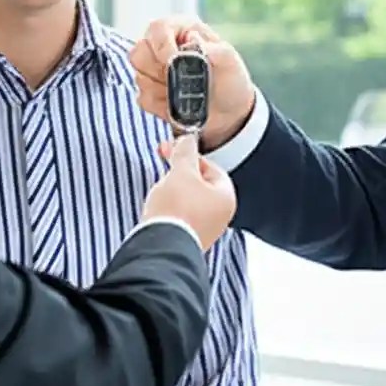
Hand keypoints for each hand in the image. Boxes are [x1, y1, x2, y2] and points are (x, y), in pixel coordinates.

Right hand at [129, 17, 255, 150]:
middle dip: (158, 70)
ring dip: (162, 89)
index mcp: (180, 30)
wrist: (231, 112)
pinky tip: (179, 104)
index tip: (174, 63)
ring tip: (186, 92)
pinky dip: (161, 105)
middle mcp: (162, 47)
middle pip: (138, 53)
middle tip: (180, 79)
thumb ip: (214, 48)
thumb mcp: (230, 60)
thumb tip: (193, 40)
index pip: (157, 29)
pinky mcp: (150, 93)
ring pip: (139, 77)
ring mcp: (153, 71)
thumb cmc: (230, 79)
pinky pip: (143, 99)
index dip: (162, 47)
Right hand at [141, 134, 235, 250]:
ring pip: (189, 201)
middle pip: (199, 185)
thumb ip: (185, 152)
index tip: (173, 150)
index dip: (190, 156)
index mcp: (226, 196)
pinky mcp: (188, 239)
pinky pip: (181, 216)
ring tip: (159, 192)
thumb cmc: (176, 209)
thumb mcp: (181, 172)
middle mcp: (221, 215)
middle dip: (179, 175)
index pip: (210, 167)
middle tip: (164, 170)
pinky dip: (170, 209)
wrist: (161, 247)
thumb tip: (188, 139)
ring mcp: (205, 229)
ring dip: (173, 192)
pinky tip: (159, 209)